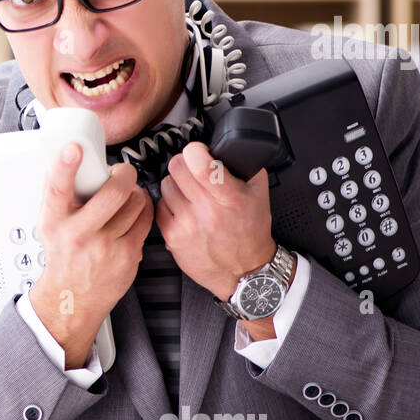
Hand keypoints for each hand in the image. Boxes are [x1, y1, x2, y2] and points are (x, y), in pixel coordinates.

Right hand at [29, 143, 153, 368]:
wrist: (73, 297)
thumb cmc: (63, 255)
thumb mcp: (49, 224)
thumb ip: (57, 194)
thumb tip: (66, 159)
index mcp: (54, 222)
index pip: (57, 189)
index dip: (65, 166)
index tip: (74, 148)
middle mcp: (78, 234)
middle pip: (112, 193)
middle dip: (124, 174)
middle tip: (121, 172)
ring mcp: (105, 247)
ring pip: (134, 202)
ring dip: (135, 192)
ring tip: (127, 193)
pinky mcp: (127, 255)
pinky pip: (145, 219)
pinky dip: (143, 208)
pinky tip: (135, 209)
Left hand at [155, 141, 276, 302]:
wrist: (244, 271)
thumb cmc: (250, 233)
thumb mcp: (259, 195)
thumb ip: (247, 166)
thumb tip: (228, 147)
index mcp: (230, 197)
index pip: (199, 162)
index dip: (196, 150)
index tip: (199, 152)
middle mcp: (207, 210)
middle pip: (176, 167)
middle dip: (184, 164)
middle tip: (192, 172)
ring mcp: (187, 224)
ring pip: (165, 184)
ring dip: (175, 185)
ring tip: (190, 194)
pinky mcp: (172, 237)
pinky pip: (159, 206)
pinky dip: (169, 205)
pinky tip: (183, 210)